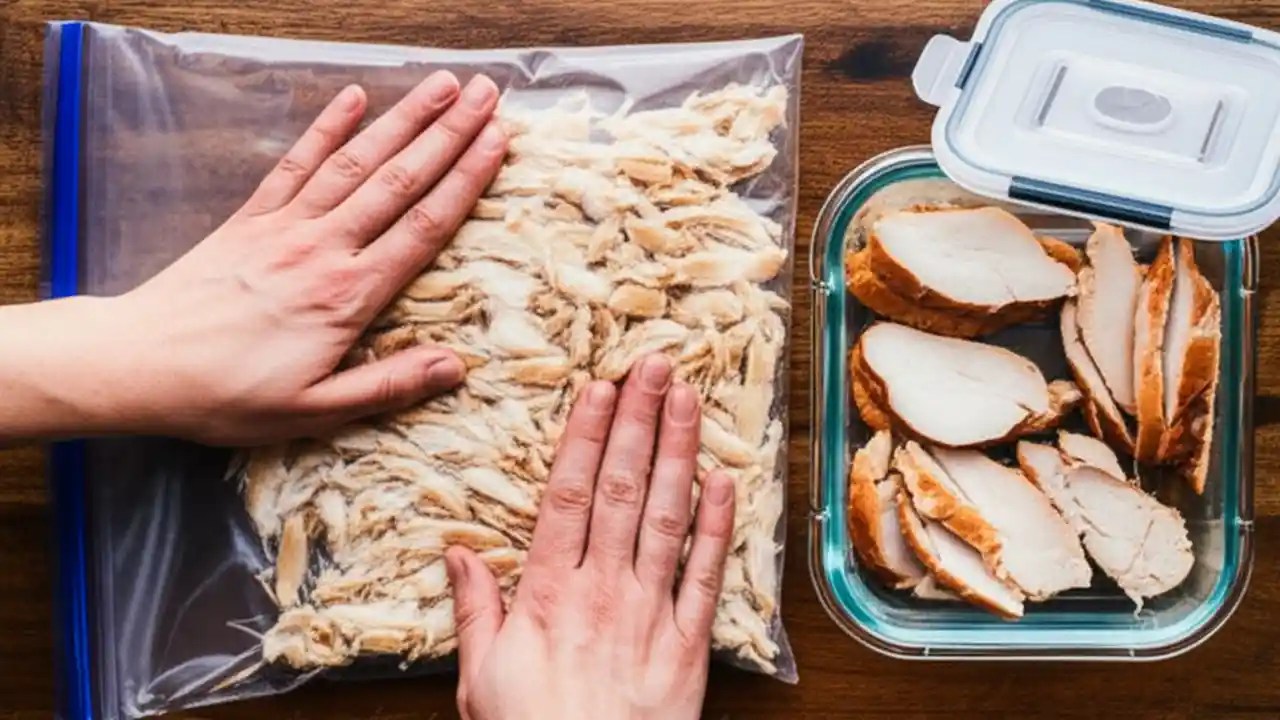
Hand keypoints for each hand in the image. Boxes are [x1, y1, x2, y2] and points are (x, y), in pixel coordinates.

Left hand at [15, 71, 506, 444]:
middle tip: (488, 93)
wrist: (137, 364)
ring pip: (356, 162)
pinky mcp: (251, 219)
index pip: (422, 227)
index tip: (498, 142)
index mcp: (348, 296)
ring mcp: (285, 226)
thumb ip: (388, 387)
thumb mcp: (314, 412)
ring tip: (443, 85)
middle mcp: (323, 248)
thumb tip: (456, 367)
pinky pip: (296, 164)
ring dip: (403, 119)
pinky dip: (325, 127)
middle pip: (399, 180)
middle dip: (449, 133)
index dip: (465, 180)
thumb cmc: (226, 397)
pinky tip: (353, 97)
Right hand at [445, 354, 736, 719]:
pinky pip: (705, 576)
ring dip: (678, 453)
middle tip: (654, 366)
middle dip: (638, 423)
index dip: (586, 438)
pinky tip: (724, 481)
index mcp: (549, 593)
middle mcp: (603, 591)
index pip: (569, 497)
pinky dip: (716, 527)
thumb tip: (456, 554)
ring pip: (665, 517)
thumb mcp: (481, 679)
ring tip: (686, 399)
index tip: (599, 390)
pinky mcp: (689, 645)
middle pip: (621, 490)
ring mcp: (651, 614)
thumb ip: (474, 611)